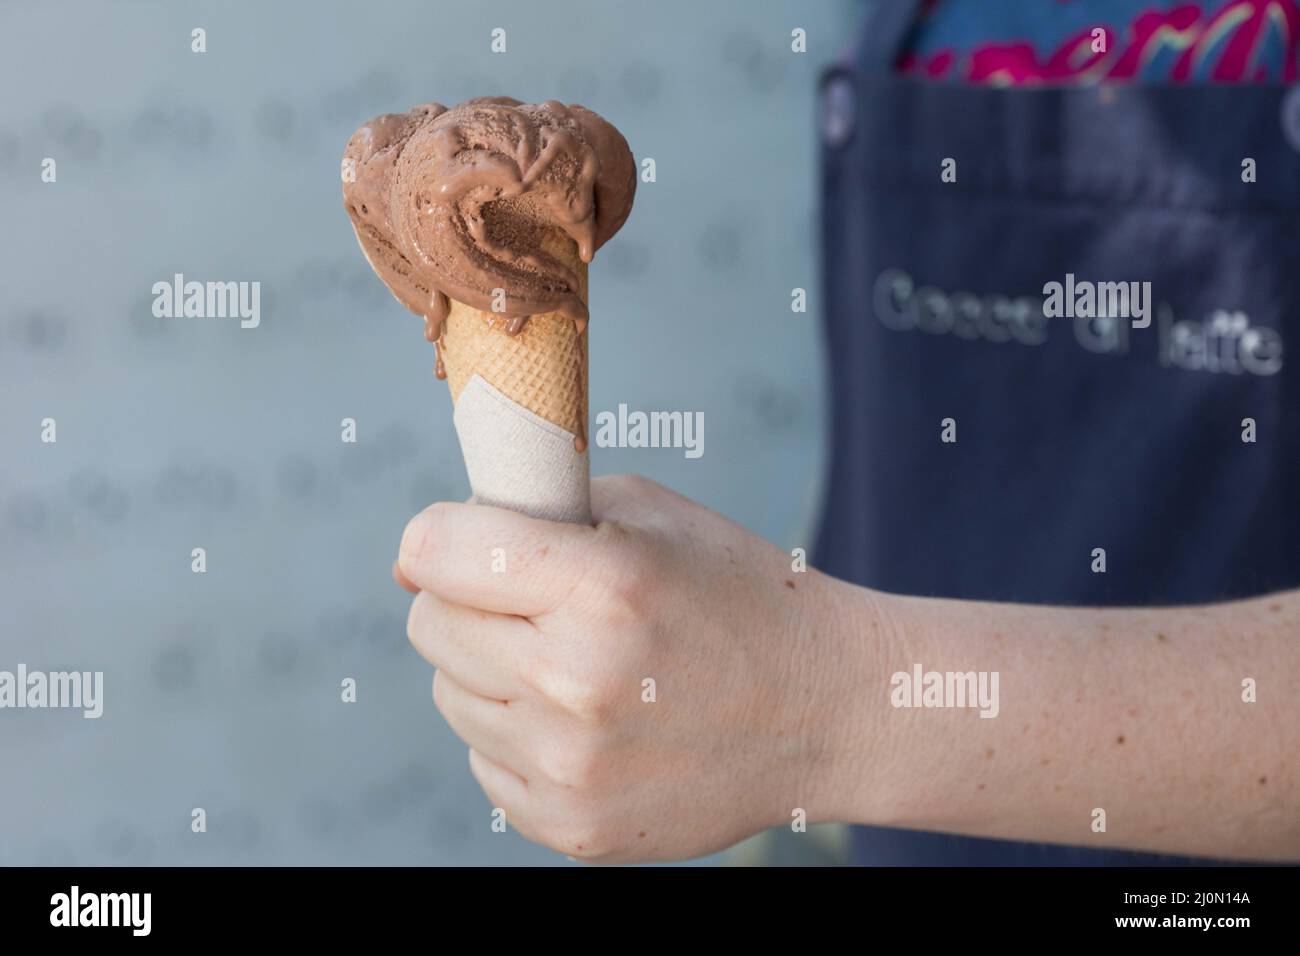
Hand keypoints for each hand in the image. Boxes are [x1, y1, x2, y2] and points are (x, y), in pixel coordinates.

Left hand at [396, 475, 874, 861]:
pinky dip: (520, 735)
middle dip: (469, 601)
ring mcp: (572, 765)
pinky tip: (591, 721)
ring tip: (578, 665)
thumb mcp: (651, 516)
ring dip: (496, 670)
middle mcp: (577, 680)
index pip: (435, 549)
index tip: (457, 543)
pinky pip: (484, 761)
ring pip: (450, 693)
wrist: (824, 710)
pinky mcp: (573, 825)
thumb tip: (414, 556)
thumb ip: (533, 510)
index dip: (438, 538)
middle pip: (430, 624)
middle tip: (538, 604)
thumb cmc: (736, 597)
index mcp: (602, 585)